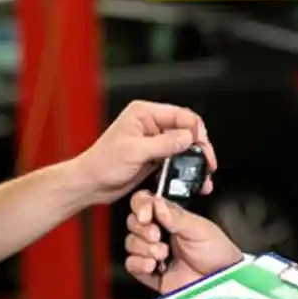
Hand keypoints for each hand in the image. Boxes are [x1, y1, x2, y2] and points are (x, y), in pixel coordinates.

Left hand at [73, 100, 216, 206]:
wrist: (90, 184)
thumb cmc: (102, 163)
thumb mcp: (134, 151)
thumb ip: (163, 144)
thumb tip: (187, 138)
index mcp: (144, 114)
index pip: (180, 115)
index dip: (195, 131)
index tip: (201, 147)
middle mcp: (150, 125)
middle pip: (185, 131)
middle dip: (199, 148)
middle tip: (207, 164)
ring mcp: (153, 142)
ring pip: (183, 148)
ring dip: (193, 162)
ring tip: (202, 176)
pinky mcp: (153, 157)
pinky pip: (175, 161)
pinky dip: (183, 171)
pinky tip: (189, 180)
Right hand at [125, 190, 242, 293]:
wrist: (221, 281)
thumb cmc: (217, 251)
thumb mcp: (200, 228)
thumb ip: (177, 215)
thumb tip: (157, 203)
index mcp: (170, 217)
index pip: (145, 203)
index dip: (141, 206)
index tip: (146, 215)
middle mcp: (159, 233)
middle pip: (133, 223)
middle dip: (143, 229)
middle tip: (157, 235)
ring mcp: (153, 253)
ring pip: (131, 243)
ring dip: (144, 248)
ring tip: (162, 253)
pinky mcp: (150, 273)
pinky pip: (131, 265)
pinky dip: (138, 264)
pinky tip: (153, 265)